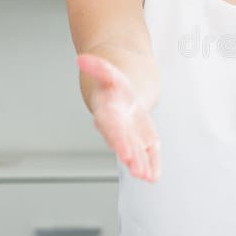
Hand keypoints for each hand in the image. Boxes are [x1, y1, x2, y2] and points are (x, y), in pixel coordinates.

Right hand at [77, 53, 160, 181]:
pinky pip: (147, 154)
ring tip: (146, 177)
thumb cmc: (114, 86)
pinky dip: (151, 165)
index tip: (125, 152)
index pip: (111, 127)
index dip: (118, 139)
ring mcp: (131, 135)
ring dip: (140, 165)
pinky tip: (154, 176)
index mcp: (107, 112)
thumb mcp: (108, 72)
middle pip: (123, 142)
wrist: (120, 96)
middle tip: (136, 169)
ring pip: (135, 152)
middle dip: (130, 155)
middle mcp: (117, 128)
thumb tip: (82, 58)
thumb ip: (97, 66)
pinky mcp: (143, 140)